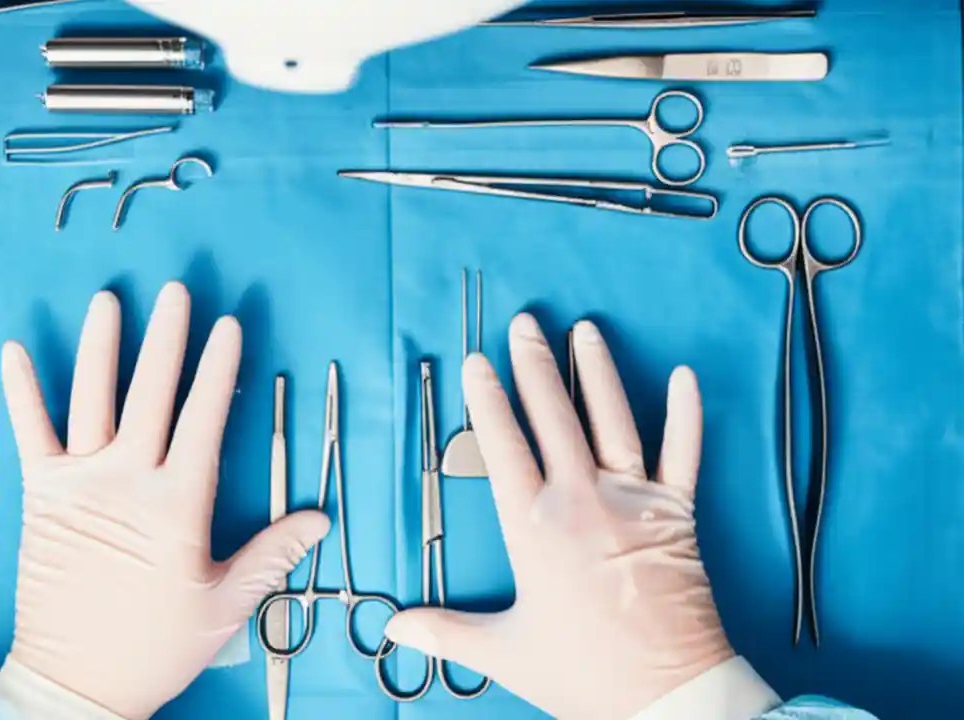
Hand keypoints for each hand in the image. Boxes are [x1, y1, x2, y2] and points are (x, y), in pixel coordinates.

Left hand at [0, 283, 329, 719]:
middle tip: (177, 292)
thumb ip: (271, 555)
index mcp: (177, 505)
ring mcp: (79, 485)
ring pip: (92, 400)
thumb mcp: (226, 605)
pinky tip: (13, 351)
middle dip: (167, 337)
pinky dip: (22, 393)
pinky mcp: (42, 497)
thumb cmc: (153, 648)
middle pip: (152, 393)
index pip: (205, 419)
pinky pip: (30, 435)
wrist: (78, 682)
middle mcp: (127, 482)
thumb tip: (317, 520)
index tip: (227, 329)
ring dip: (101, 347)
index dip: (218, 369)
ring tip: (108, 301)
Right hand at [386, 317, 732, 719]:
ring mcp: (634, 501)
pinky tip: (684, 376)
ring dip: (597, 371)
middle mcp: (581, 500)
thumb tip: (393, 626)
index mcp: (534, 527)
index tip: (476, 362)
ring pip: (613, 419)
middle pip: (553, 416)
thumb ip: (445, 631)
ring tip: (585, 330)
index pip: (502, 445)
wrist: (665, 695)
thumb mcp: (504, 652)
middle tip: (524, 325)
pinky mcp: (678, 514)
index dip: (487, 399)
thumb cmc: (584, 674)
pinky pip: (684, 453)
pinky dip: (687, 414)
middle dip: (534, 365)